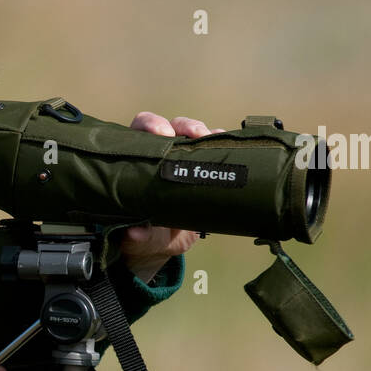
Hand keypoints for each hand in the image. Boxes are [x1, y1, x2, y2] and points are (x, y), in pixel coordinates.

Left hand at [118, 112, 224, 282]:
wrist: (164, 245)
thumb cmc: (144, 234)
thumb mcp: (139, 237)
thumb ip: (136, 235)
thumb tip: (136, 232)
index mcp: (138, 161)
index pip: (140, 131)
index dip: (150, 124)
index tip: (161, 133)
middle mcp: (161, 155)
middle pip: (174, 127)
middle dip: (187, 126)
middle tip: (196, 135)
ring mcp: (185, 160)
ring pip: (198, 136)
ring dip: (209, 135)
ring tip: (217, 140)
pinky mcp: (205, 170)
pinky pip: (218, 151)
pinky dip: (226, 145)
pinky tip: (233, 146)